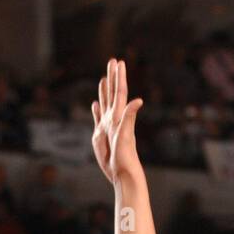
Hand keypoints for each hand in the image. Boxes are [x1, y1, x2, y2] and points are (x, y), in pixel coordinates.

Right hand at [91, 58, 143, 184]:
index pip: (119, 92)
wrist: (121, 172)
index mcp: (119, 116)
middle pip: (112, 93)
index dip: (118, 77)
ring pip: (105, 103)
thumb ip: (129, 117)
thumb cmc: (125, 156)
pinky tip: (95, 105)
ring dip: (104, 91)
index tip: (118, 62)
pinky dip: (96, 110)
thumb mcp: (126, 135)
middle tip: (112, 61)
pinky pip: (98, 118)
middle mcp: (114, 118)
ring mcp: (107, 126)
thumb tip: (138, 100)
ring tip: (104, 78)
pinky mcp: (100, 135)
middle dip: (112, 78)